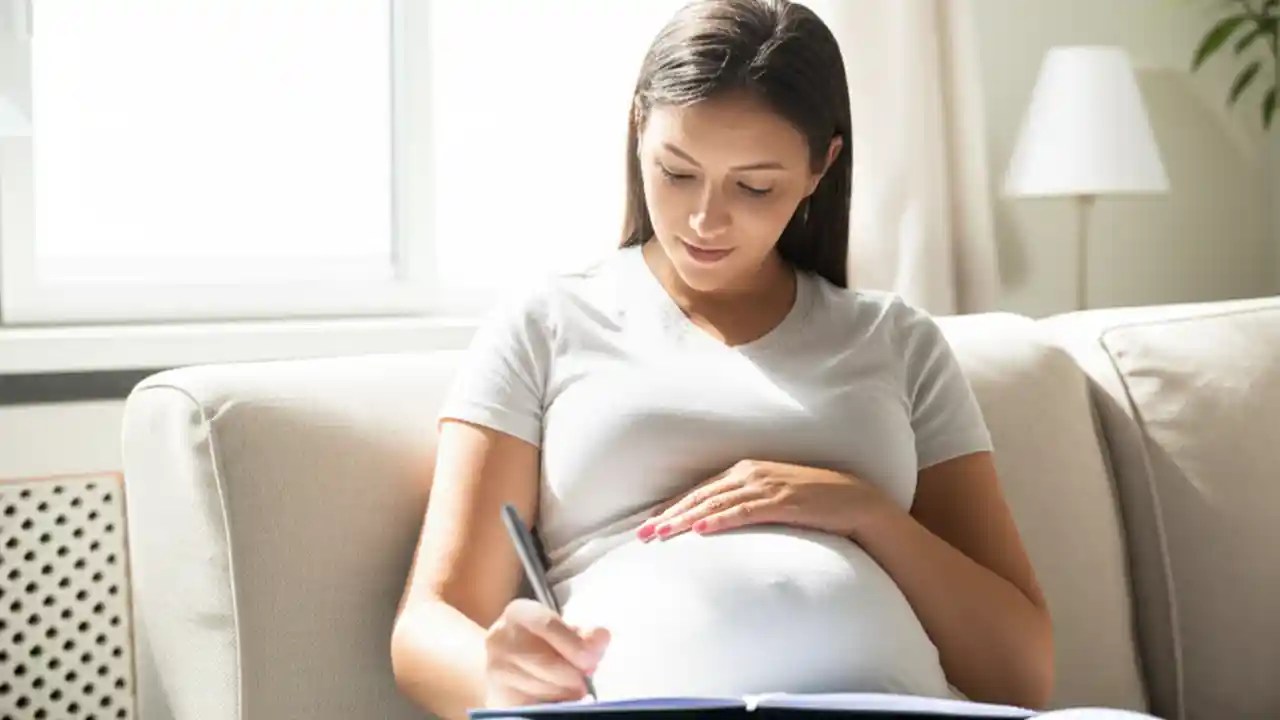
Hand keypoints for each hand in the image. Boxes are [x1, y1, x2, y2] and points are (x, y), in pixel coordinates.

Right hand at [483, 599, 609, 707]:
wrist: (502, 662)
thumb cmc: (539, 643)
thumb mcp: (561, 630)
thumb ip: (585, 634)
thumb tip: (601, 637)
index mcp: (519, 613)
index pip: (550, 627)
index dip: (576, 647)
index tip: (592, 662)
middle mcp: (501, 639)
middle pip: (550, 664)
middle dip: (574, 677)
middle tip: (582, 682)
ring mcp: (495, 671)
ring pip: (545, 691)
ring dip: (564, 695)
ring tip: (566, 690)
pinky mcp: (498, 698)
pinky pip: (535, 707)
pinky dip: (551, 705)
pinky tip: (554, 700)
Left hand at [636, 460, 893, 540]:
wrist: (855, 501)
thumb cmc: (811, 502)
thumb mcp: (772, 498)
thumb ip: (744, 505)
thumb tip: (714, 524)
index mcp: (745, 470)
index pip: (699, 490)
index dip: (671, 507)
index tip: (648, 526)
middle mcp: (750, 473)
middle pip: (700, 495)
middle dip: (668, 515)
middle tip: (642, 535)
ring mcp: (766, 485)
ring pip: (715, 503)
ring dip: (685, 519)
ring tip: (662, 535)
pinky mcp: (782, 501)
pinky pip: (744, 511)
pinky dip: (720, 519)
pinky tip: (702, 529)